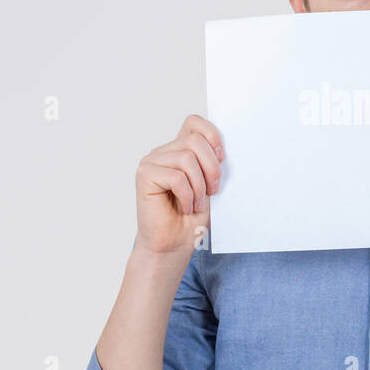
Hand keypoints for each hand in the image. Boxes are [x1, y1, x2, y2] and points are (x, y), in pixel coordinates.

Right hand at [133, 114, 223, 255]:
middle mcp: (163, 152)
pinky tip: (184, 207)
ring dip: (199, 186)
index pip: (194, 122)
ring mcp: (151, 162)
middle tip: (213, 191)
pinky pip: (176, 176)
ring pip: (187, 158)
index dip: (212, 135)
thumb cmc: (191, 219)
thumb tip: (224, 148)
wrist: (173, 246)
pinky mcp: (144, 175)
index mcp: (179, 150)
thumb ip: (211, 163)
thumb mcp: (209, 186)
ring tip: (197, 204)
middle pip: (195, 141)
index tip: (222, 158)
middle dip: (212, 168)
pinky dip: (187, 195)